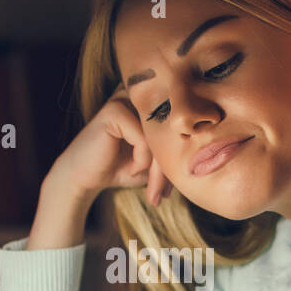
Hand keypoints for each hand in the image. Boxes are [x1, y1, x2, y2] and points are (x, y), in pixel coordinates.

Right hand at [45, 85, 172, 206]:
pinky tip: (130, 170)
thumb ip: (175, 152)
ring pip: (159, 136)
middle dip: (170, 167)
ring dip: (159, 169)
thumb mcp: (155, 163)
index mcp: (150, 103)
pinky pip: (144, 138)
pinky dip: (142, 160)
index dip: (179, 157)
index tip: (172, 189)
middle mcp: (139, 95)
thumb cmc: (119, 168)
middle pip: (170, 130)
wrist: (83, 178)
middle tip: (163, 195)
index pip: (177, 127)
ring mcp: (126, 99)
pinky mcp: (114, 110)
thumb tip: (207, 153)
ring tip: (152, 190)